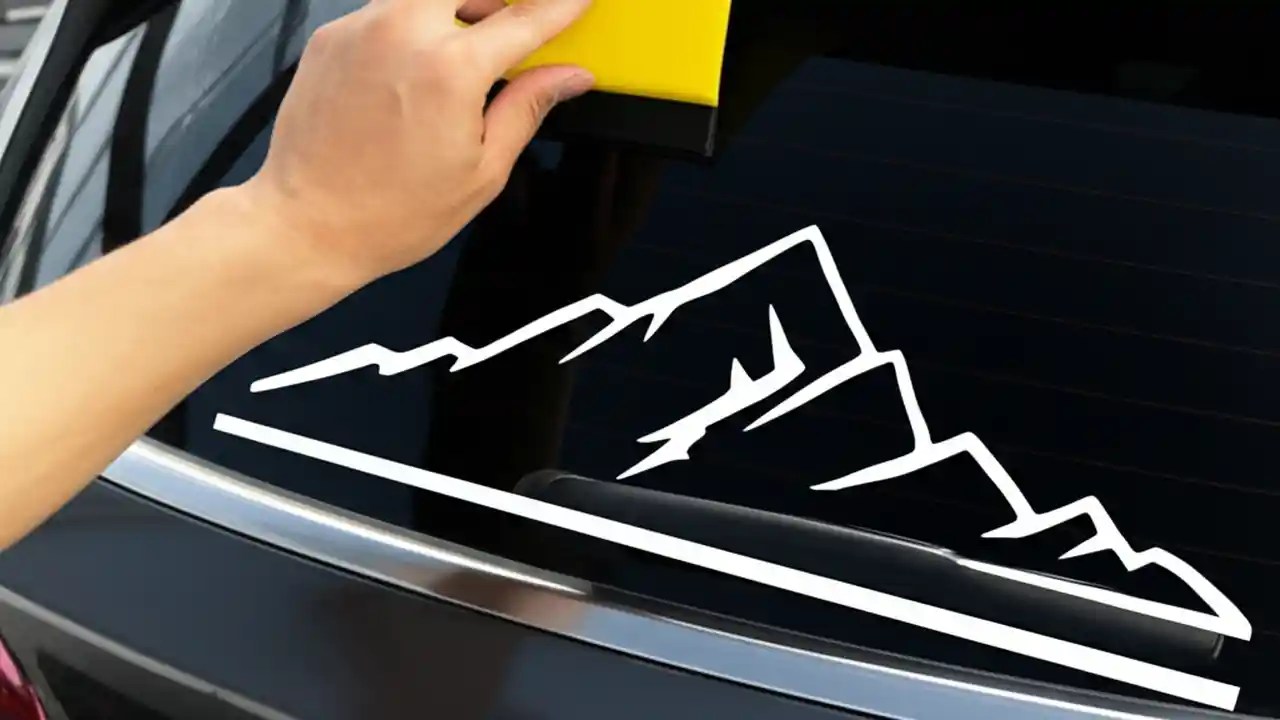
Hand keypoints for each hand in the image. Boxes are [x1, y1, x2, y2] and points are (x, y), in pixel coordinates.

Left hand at [238, 0, 594, 288]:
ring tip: (472, 43)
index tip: (579, 1)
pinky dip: (415, 22)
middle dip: (500, 1)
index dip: (561, 7)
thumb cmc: (390, 213)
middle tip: (516, 23)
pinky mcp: (332, 36)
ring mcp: (361, 28)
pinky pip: (387, 8)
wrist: (308, 225)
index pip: (525, 18)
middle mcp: (402, 32)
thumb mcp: (482, 171)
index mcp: (450, 70)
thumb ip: (526, 108)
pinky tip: (420, 64)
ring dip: (457, 5)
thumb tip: (568, 77)